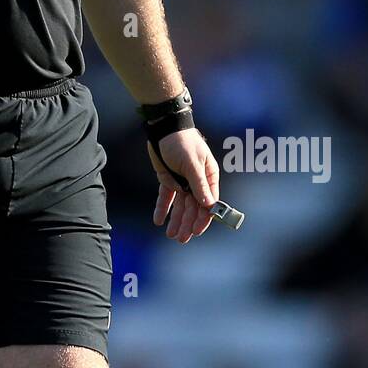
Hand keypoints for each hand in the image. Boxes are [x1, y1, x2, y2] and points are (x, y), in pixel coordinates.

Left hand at [148, 128, 219, 243]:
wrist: (164, 128)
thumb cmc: (182, 142)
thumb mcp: (192, 163)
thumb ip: (199, 184)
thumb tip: (209, 205)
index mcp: (208, 177)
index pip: (208, 203)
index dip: (203, 219)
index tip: (196, 231)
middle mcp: (197, 182)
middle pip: (193, 208)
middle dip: (187, 223)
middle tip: (181, 239)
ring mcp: (182, 182)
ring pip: (180, 206)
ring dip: (176, 220)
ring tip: (171, 235)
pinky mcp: (169, 180)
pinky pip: (166, 197)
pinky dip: (163, 208)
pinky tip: (158, 221)